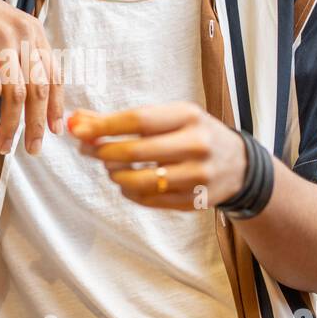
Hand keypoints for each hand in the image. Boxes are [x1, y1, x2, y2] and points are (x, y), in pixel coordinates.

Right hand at [0, 0, 63, 155]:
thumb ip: (19, 52)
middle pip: (38, 89)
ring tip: (4, 145)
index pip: (53, 75)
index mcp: (33, 31)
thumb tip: (30, 91)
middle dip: (36, 124)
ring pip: (15, 94)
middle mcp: (22, 35)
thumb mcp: (4, 27)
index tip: (54, 130)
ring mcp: (1, 40)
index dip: (56, 106)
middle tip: (33, 148)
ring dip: (10, 125)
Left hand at [69, 102, 247, 209]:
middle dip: (104, 151)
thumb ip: (123, 120)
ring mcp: (198, 176)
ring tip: (111, 167)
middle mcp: (197, 144)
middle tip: (87, 149)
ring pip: (141, 181)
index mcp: (189, 116)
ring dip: (116, 175)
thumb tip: (78, 119)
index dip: (105, 125)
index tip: (78, 128)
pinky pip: (149, 200)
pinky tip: (127, 183)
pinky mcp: (194, 201)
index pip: (139, 120)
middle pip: (137, 151)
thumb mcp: (169, 118)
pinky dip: (130, 192)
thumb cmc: (193, 135)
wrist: (238, 165)